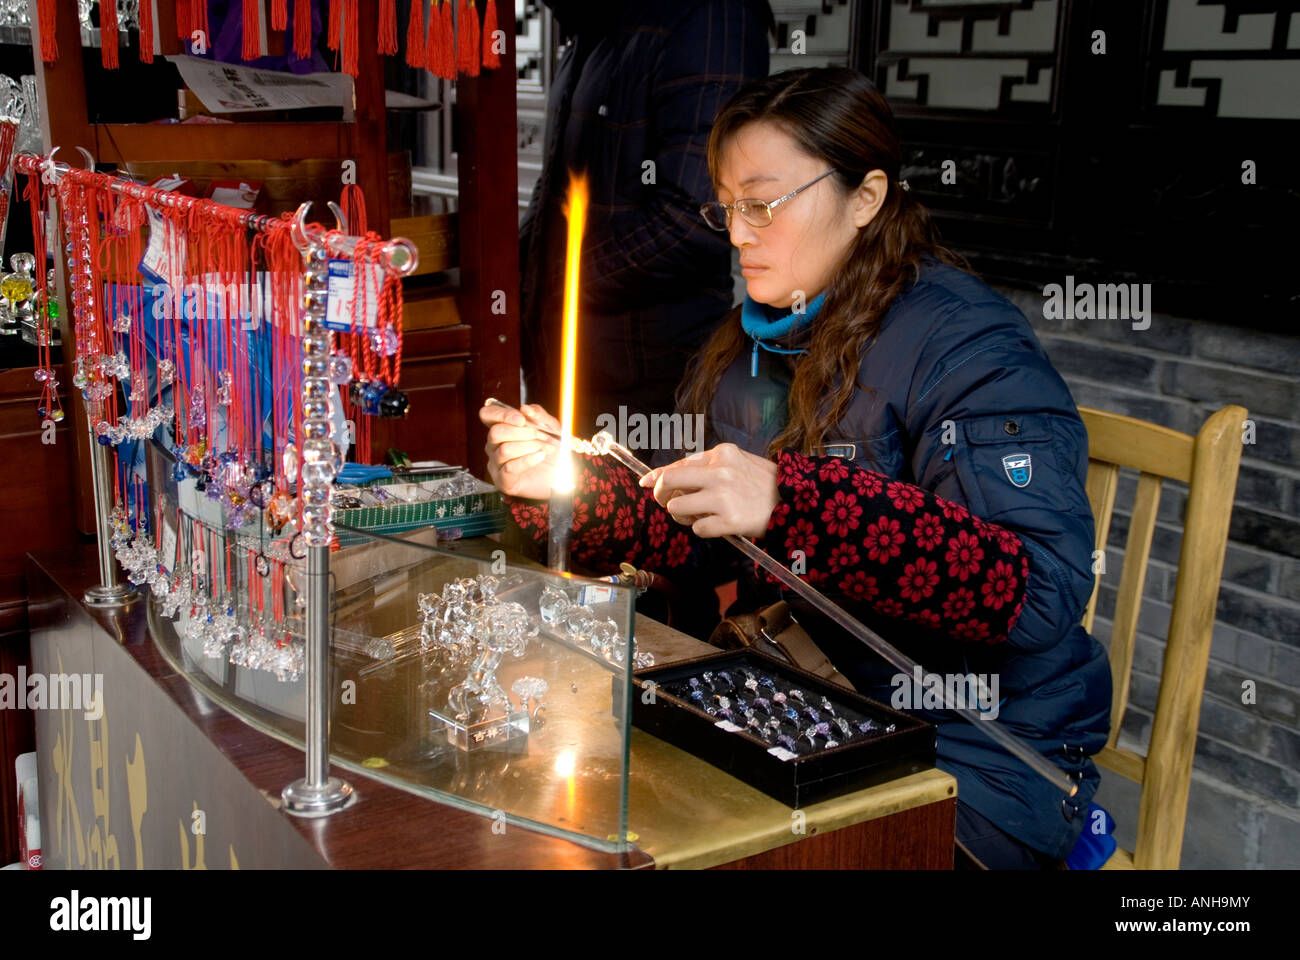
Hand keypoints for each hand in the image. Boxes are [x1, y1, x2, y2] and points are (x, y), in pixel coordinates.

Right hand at [479, 401, 560, 499]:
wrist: (564, 477)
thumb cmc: (554, 452)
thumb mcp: (551, 428)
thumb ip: (539, 416)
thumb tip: (525, 409)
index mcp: (503, 429)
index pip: (488, 415)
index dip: (501, 414)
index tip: (521, 419)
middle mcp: (495, 446)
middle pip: (495, 432)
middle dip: (522, 432)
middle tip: (541, 436)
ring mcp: (497, 464)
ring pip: (504, 450)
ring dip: (529, 446)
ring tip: (546, 448)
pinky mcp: (503, 481)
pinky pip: (510, 468)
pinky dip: (528, 460)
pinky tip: (540, 456)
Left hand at [638, 443, 778, 538]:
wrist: (795, 502)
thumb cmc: (763, 483)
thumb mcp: (737, 462)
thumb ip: (706, 466)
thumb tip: (668, 475)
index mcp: (722, 454)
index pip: (678, 464)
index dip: (657, 476)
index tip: (646, 483)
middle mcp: (720, 472)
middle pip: (669, 482)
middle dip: (660, 495)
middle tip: (667, 503)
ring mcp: (724, 497)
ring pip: (678, 507)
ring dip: (682, 515)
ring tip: (698, 515)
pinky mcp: (729, 520)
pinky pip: (697, 528)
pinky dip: (702, 529)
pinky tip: (716, 525)